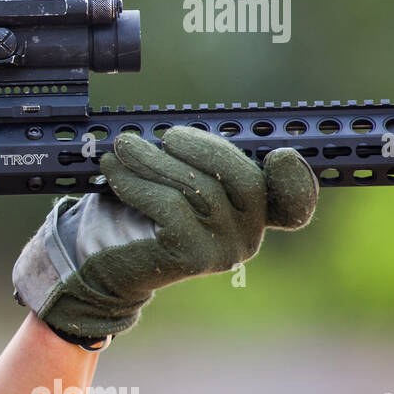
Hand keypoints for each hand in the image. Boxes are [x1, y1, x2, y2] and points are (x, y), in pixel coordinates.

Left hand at [12, 126, 317, 340]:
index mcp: (252, 216)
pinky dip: (137, 181)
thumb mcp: (172, 182)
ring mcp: (222, 251)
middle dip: (201, 147)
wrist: (97, 261)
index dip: (296, 181)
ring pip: (199, 188)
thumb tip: (182, 132)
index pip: (293, 204)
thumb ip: (193, 162)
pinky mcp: (191, 256)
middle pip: (243, 179)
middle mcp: (247, 238)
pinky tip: (112, 170)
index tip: (280, 156)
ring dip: (154, 160)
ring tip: (123, 146)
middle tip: (164, 135)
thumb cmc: (136, 212)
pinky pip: (169, 204)